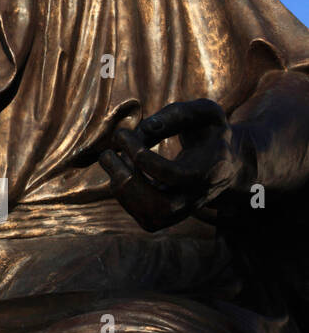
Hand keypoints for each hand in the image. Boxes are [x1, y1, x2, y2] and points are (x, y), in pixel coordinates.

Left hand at [98, 98, 257, 231]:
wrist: (224, 164)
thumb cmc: (209, 133)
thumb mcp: (206, 113)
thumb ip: (180, 114)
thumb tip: (145, 129)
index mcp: (209, 170)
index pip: (171, 174)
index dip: (141, 156)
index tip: (123, 134)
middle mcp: (198, 197)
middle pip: (162, 207)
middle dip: (128, 181)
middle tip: (109, 153)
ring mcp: (184, 211)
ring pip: (151, 218)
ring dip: (121, 190)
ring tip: (111, 160)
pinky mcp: (170, 217)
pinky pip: (145, 219)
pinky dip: (124, 197)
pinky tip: (120, 171)